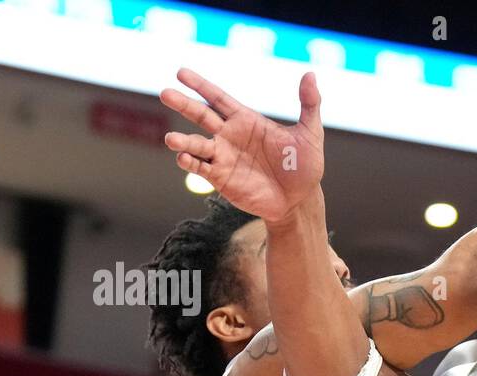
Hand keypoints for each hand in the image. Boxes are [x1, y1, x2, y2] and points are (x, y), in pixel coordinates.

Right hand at [160, 68, 323, 222]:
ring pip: (195, 144)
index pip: (218, 98)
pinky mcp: (220, 179)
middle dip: (183, 104)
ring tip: (171, 139)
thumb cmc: (304, 167)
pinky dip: (190, 162)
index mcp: (246, 120)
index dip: (200, 85)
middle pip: (200, 116)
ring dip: (182, 141)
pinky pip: (200, 168)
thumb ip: (309, 104)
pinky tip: (184, 158)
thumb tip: (310, 74)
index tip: (181, 72)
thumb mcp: (310, 134)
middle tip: (166, 93)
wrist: (299, 201)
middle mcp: (229, 136)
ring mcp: (223, 157)